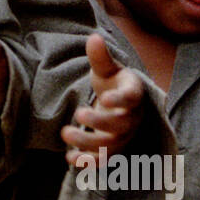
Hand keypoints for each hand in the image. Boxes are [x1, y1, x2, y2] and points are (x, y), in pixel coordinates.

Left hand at [61, 32, 144, 169]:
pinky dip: (87, 162)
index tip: (105, 97)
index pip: (132, 98)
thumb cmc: (112, 83)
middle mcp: (132, 118)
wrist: (118, 104)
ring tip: (65, 133)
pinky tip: (69, 159)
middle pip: (120, 125)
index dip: (120, 99)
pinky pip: (103, 160)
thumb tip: (94, 37)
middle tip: (78, 113)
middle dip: (99, 121)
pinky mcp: (112, 150)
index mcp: (133, 94)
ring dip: (88, 142)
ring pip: (110, 145)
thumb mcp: (106, 69)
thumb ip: (100, 57)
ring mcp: (123, 136)